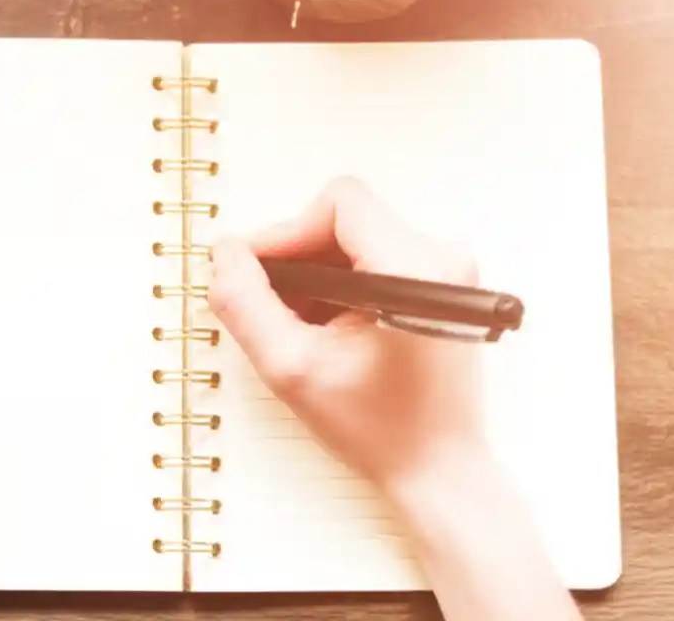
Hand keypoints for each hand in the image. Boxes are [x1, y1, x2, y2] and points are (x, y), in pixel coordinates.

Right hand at [208, 177, 580, 620]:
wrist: (438, 470)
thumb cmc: (378, 429)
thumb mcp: (291, 368)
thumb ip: (246, 304)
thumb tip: (224, 254)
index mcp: (415, 270)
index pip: (340, 203)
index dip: (286, 231)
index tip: (254, 271)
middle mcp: (443, 259)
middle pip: (348, 220)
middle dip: (298, 258)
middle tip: (269, 307)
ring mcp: (448, 272)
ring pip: (358, 239)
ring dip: (317, 274)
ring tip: (297, 326)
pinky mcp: (443, 287)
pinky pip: (377, 260)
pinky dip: (341, 285)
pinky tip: (325, 329)